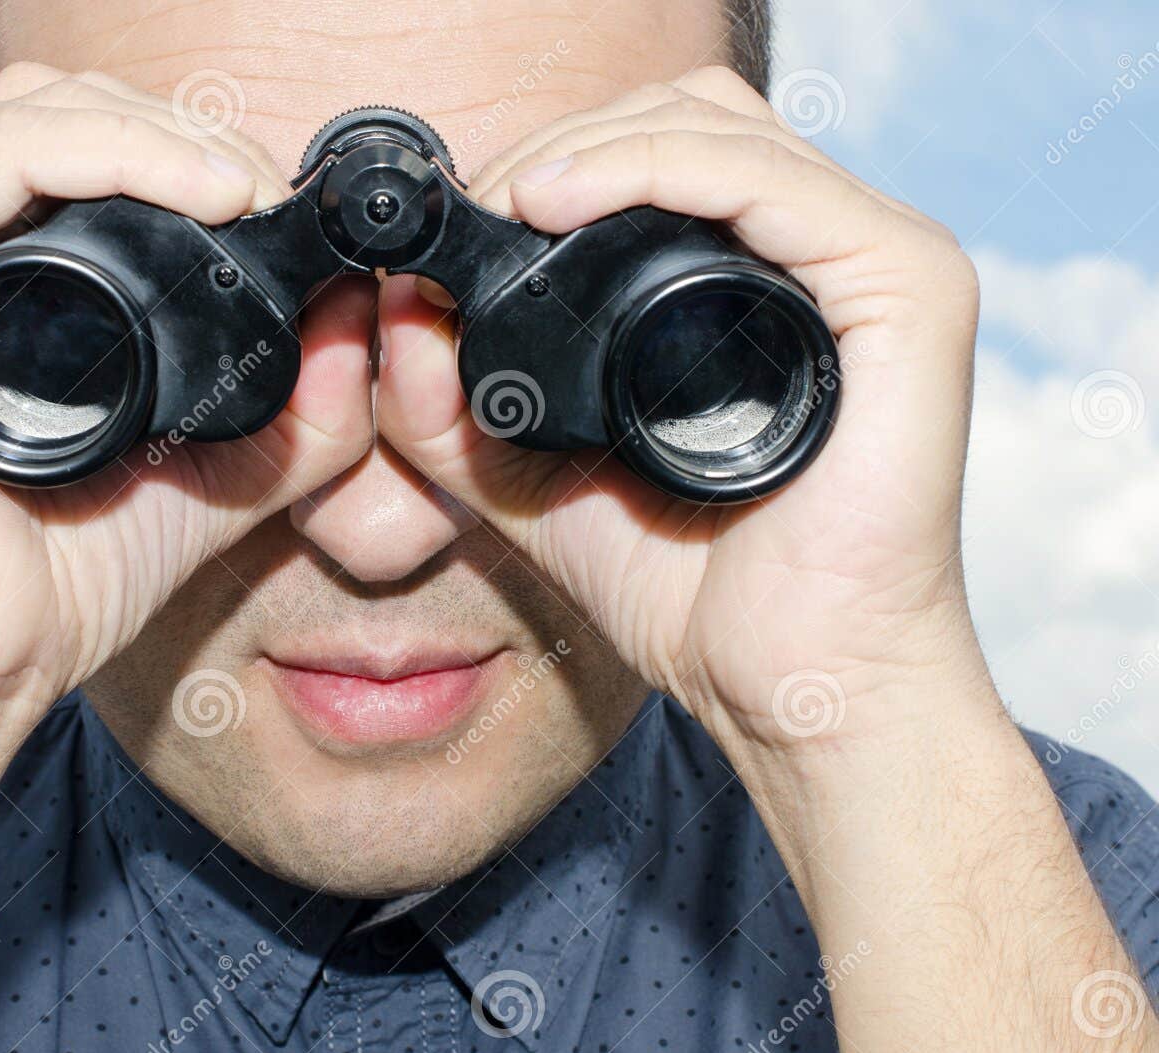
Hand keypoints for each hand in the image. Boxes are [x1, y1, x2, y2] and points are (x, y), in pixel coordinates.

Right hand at [0, 62, 370, 742]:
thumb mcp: (208, 481)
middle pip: (68, 111)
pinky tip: (201, 196)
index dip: (195, 157)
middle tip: (269, 202)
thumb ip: (297, 410)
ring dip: (165, 135)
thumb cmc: (48, 584)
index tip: (282, 213)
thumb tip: (358, 308)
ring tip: (247, 199)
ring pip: (38, 111)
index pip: (90, 150)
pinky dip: (111, 152)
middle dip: (189, 137)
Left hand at [377, 66, 990, 771]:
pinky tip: (560, 203)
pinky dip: (652, 170)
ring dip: (593, 145)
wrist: (784, 681)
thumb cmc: (688, 590)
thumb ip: (452, 405)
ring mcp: (879, 260)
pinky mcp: (909, 288)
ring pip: (719, 126)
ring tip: (512, 202)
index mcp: (763, 281)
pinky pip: (769, 182)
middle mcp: (828, 253)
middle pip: (687, 118)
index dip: (558, 159)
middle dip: (565, 143)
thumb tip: (396, 303)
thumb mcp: (533, 482)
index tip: (467, 215)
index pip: (662, 153)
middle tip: (485, 205)